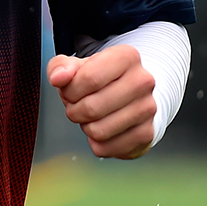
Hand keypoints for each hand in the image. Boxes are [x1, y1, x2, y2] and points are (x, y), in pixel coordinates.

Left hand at [47, 44, 157, 159]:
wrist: (130, 96)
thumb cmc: (100, 80)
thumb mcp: (77, 67)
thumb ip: (60, 67)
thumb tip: (58, 77)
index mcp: (126, 57)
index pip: (90, 78)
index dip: (70, 90)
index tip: (69, 91)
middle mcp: (143, 81)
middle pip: (92, 108)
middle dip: (75, 110)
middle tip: (77, 106)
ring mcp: (148, 109)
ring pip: (99, 131)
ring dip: (86, 127)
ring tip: (91, 117)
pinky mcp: (146, 134)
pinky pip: (106, 148)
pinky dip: (96, 143)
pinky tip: (102, 129)